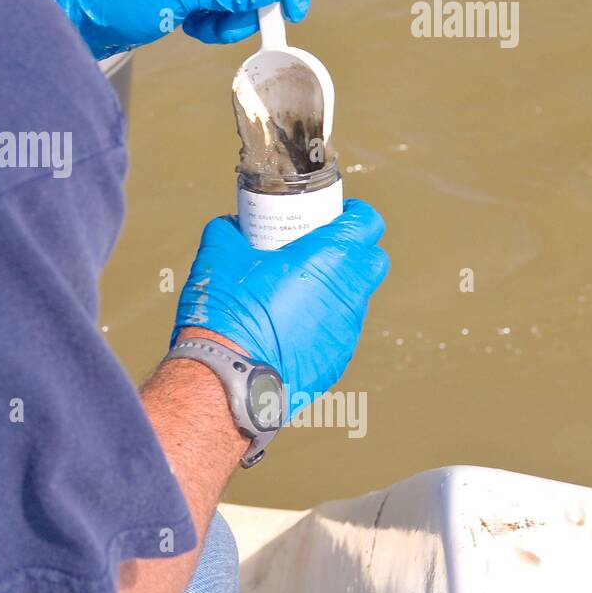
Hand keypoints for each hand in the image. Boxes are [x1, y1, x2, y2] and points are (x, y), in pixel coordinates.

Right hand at [172, 200, 388, 417]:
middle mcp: (349, 292)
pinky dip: (321, 322)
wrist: (228, 379)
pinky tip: (288, 327)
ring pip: (355, 298)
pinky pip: (338, 330)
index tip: (332, 215)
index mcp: (330, 257)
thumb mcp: (218, 254)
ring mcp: (347, 330)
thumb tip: (232, 225)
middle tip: (317, 250)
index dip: (353, 213)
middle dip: (353, 251)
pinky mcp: (337, 360)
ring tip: (297, 291)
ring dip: (335, 289)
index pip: (368, 221)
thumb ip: (229, 230)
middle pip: (373, 261)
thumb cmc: (228, 311)